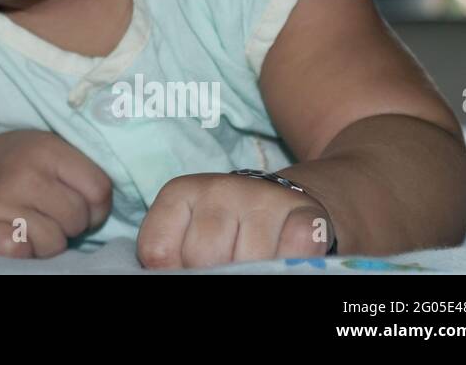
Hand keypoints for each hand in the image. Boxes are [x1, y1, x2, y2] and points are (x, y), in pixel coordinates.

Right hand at [0, 130, 111, 257]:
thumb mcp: (47, 152)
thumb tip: (105, 206)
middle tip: (44, 212)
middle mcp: (23, 172)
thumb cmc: (13, 169)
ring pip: (54, 242)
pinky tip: (10, 238)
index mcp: (46, 148)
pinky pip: (17, 250)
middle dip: (68, 223)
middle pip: (78, 219)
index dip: (92, 205)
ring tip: (27, 224)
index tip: (71, 201)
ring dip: (46, 241)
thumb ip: (80, 172)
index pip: (100, 190)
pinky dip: (19, 251)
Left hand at [136, 172, 335, 268]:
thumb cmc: (226, 231)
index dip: (174, 272)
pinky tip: (286, 262)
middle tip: (226, 269)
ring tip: (254, 266)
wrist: (283, 203)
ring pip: (251, 260)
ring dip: (255, 273)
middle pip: (203, 258)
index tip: (190, 270)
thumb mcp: (188, 236)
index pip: (158, 252)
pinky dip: (293, 263)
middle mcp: (220, 189)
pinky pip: (298, 248)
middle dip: (214, 274)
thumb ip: (171, 257)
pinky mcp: (307, 212)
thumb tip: (167, 276)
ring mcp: (264, 198)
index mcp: (180, 193)